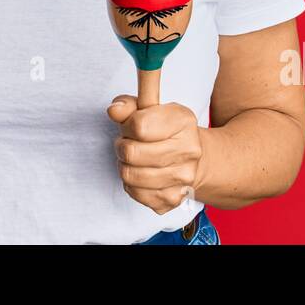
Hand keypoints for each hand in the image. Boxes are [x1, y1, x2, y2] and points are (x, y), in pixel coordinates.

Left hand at [106, 95, 204, 214]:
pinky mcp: (173, 199)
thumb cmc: (163, 130)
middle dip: (123, 147)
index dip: (127, 125)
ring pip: (130, 175)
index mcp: (184, 121)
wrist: (190, 158)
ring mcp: (184, 177)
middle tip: (129, 144)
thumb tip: (114, 110)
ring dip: (125, 165)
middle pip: (132, 152)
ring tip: (135, 159)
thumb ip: (128, 105)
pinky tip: (142, 173)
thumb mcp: (148, 109)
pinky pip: (135, 193)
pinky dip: (132, 184)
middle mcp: (189, 150)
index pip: (139, 125)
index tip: (131, 126)